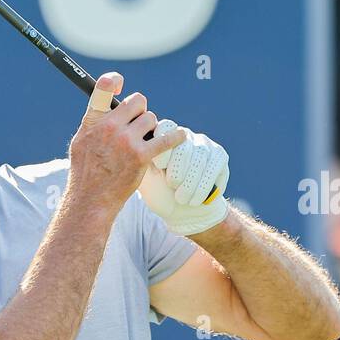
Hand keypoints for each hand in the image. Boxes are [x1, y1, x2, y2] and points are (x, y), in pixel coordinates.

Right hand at [67, 73, 186, 217]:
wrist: (91, 200)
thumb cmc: (86, 174)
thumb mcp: (81, 143)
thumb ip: (95, 124)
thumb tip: (107, 107)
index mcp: (93, 121)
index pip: (104, 87)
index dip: (115, 80)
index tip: (120, 84)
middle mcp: (109, 127)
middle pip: (137, 101)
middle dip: (140, 111)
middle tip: (138, 125)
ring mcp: (126, 141)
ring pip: (151, 119)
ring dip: (151, 129)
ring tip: (145, 142)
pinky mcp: (141, 155)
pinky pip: (166, 138)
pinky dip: (175, 137)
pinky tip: (179, 136)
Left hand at [140, 119, 229, 234]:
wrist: (181, 212)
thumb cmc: (157, 193)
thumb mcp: (142, 176)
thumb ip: (134, 159)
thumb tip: (120, 146)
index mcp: (164, 136)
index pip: (165, 127)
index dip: (162, 143)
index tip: (158, 163)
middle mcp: (185, 136)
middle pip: (184, 143)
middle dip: (178, 166)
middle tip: (171, 184)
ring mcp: (204, 144)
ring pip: (200, 156)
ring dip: (191, 180)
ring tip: (181, 199)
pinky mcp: (220, 155)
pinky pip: (214, 166)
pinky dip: (204, 185)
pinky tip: (195, 200)